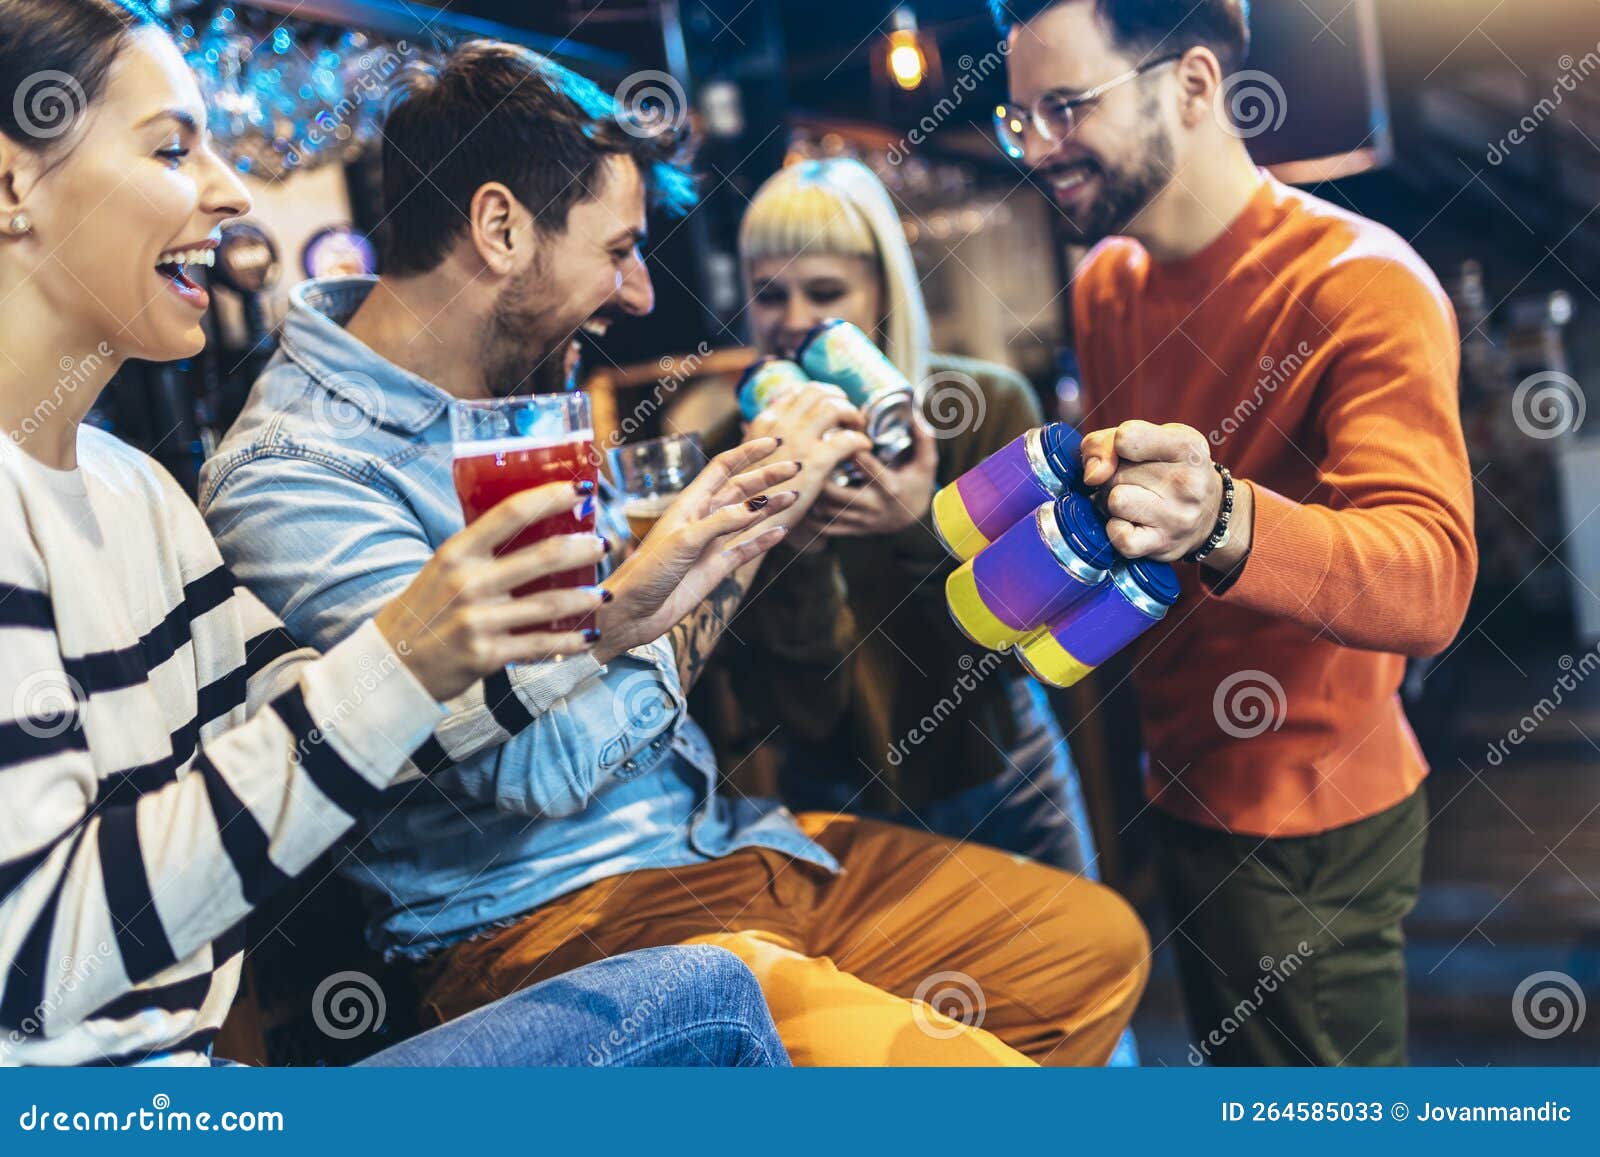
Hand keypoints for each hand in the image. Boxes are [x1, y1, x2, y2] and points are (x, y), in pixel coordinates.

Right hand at [375, 481, 607, 701]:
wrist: (394, 664)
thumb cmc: (424, 610)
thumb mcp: (442, 568)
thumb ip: (480, 551)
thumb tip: (531, 524)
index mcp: (457, 552)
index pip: (511, 513)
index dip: (551, 498)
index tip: (580, 490)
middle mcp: (468, 582)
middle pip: (541, 556)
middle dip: (581, 548)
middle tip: (602, 544)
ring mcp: (478, 619)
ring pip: (548, 604)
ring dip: (582, 598)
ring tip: (602, 594)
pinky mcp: (486, 654)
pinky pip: (539, 644)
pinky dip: (569, 642)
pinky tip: (588, 637)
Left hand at [595, 437, 801, 657]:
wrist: (633, 612)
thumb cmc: (647, 571)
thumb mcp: (684, 541)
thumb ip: (722, 522)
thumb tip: (758, 506)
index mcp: (689, 503)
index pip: (723, 467)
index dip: (749, 453)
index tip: (776, 442)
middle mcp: (702, 519)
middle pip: (741, 489)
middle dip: (768, 477)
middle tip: (797, 468)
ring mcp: (711, 544)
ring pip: (748, 518)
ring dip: (771, 506)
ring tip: (796, 495)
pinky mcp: (716, 569)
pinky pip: (746, 549)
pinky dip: (764, 540)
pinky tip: (781, 531)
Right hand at [745, 383, 871, 520]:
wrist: (747, 521)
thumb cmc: (748, 498)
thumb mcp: (746, 462)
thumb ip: (759, 445)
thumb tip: (764, 436)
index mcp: (764, 422)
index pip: (795, 392)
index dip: (817, 395)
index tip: (828, 404)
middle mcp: (781, 425)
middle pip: (817, 392)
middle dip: (838, 398)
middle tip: (848, 413)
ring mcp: (799, 441)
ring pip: (835, 408)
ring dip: (852, 414)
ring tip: (858, 427)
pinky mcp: (817, 462)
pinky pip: (848, 439)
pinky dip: (860, 440)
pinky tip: (864, 447)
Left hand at [813, 412, 938, 536]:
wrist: (913, 518)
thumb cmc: (917, 484)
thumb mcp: (926, 463)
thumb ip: (923, 438)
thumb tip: (916, 413)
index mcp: (890, 487)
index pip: (866, 466)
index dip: (849, 447)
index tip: (838, 430)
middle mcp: (873, 507)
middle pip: (836, 493)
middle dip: (821, 473)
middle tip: (810, 453)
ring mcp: (860, 521)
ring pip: (826, 510)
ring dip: (812, 491)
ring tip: (804, 471)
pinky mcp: (851, 529)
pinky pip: (824, 527)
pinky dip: (809, 514)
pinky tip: (804, 496)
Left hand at [1080, 420, 1251, 567]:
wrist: (1208, 513)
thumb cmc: (1169, 468)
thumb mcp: (1149, 438)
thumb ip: (1106, 442)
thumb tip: (1092, 475)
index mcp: (1186, 447)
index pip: (1126, 437)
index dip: (1114, 445)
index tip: (1126, 452)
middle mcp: (1187, 482)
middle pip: (1115, 473)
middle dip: (1114, 476)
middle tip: (1137, 481)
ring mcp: (1177, 517)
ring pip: (1115, 501)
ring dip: (1113, 502)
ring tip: (1133, 501)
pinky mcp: (1162, 545)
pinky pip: (1119, 537)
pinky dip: (1116, 529)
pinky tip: (1131, 523)